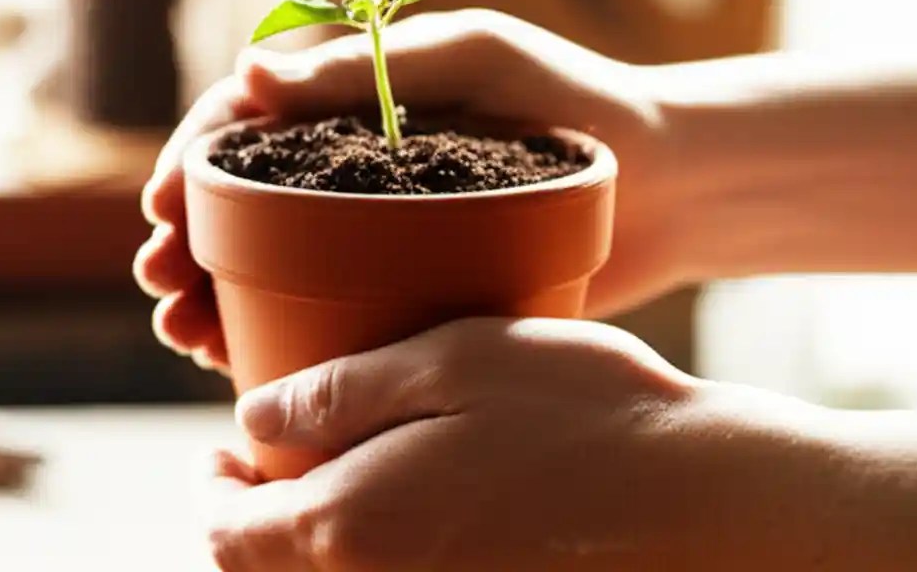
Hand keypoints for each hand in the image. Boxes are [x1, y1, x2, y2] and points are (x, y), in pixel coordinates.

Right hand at [134, 10, 684, 369]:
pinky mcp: (407, 291)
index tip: (158, 204)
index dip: (192, 160)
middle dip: (181, 240)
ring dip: (207, 295)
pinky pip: (321, 313)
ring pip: (262, 265)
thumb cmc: (570, 103)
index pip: (247, 124)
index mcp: (355, 104)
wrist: (666, 185)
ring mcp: (376, 234)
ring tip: (182, 329)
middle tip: (158, 279)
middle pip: (238, 203)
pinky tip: (231, 356)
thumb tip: (245, 75)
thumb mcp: (470, 61)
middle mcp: (352, 170)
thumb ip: (362, 68)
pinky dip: (267, 334)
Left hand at [204, 317, 834, 571]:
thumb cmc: (580, 414)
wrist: (705, 502)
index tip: (219, 452)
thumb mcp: (448, 363)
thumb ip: (334, 394)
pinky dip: (369, 554)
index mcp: (351, 528)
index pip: (229, 535)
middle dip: (251, 522)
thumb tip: (250, 419)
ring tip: (328, 480)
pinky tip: (402, 506)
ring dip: (308, 541)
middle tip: (264, 466)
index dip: (211, 491)